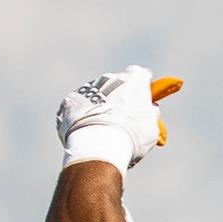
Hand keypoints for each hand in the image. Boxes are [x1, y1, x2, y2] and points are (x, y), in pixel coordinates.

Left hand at [57, 66, 183, 173]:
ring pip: (97, 95)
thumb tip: (150, 110)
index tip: (144, 102)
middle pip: (117, 84)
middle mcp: (109, 77)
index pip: (141, 76)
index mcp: (133, 79)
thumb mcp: (152, 127)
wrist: (97, 146)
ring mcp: (88, 88)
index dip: (143, 89)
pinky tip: (90, 132)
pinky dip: (85, 116)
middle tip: (125, 120)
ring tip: (105, 131)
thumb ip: (151, 114)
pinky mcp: (70, 100)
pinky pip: (81, 106)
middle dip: (120, 97)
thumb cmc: (131, 137)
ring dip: (102, 107)